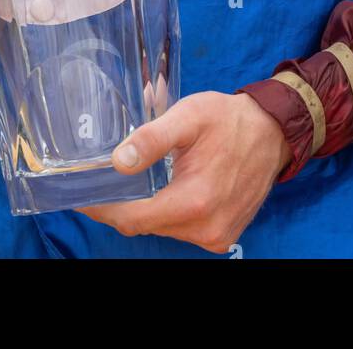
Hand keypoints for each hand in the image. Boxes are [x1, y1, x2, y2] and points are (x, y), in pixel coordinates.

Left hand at [76, 91, 291, 253]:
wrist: (272, 132)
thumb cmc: (228, 120)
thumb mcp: (189, 116)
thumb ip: (152, 139)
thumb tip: (118, 162)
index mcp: (195, 200)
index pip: (133, 219)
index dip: (102, 209)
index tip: (80, 195)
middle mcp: (206, 227)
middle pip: (144, 225)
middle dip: (119, 206)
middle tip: (98, 182)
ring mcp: (216, 235)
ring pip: (161, 228)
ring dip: (143, 207)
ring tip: (128, 181)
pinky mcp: (222, 235)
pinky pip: (180, 228)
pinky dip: (165, 211)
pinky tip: (159, 189)